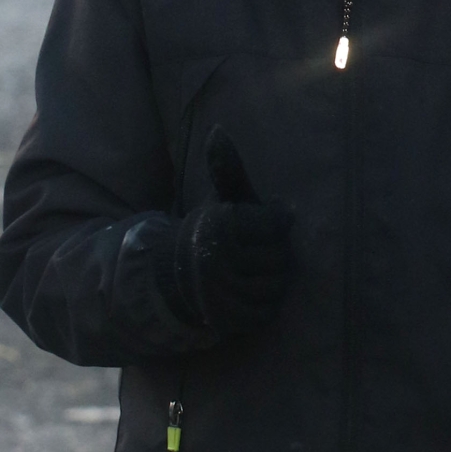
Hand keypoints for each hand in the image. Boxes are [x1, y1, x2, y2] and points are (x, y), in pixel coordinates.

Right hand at [163, 128, 293, 338]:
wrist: (170, 280)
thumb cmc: (208, 234)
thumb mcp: (220, 201)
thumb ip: (227, 168)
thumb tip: (218, 129)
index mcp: (218, 228)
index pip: (276, 223)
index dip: (273, 221)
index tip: (261, 220)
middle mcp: (217, 263)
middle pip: (280, 256)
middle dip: (272, 252)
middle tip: (252, 250)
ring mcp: (221, 296)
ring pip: (277, 285)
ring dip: (271, 278)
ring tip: (249, 270)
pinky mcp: (227, 322)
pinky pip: (267, 311)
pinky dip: (264, 303)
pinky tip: (247, 291)